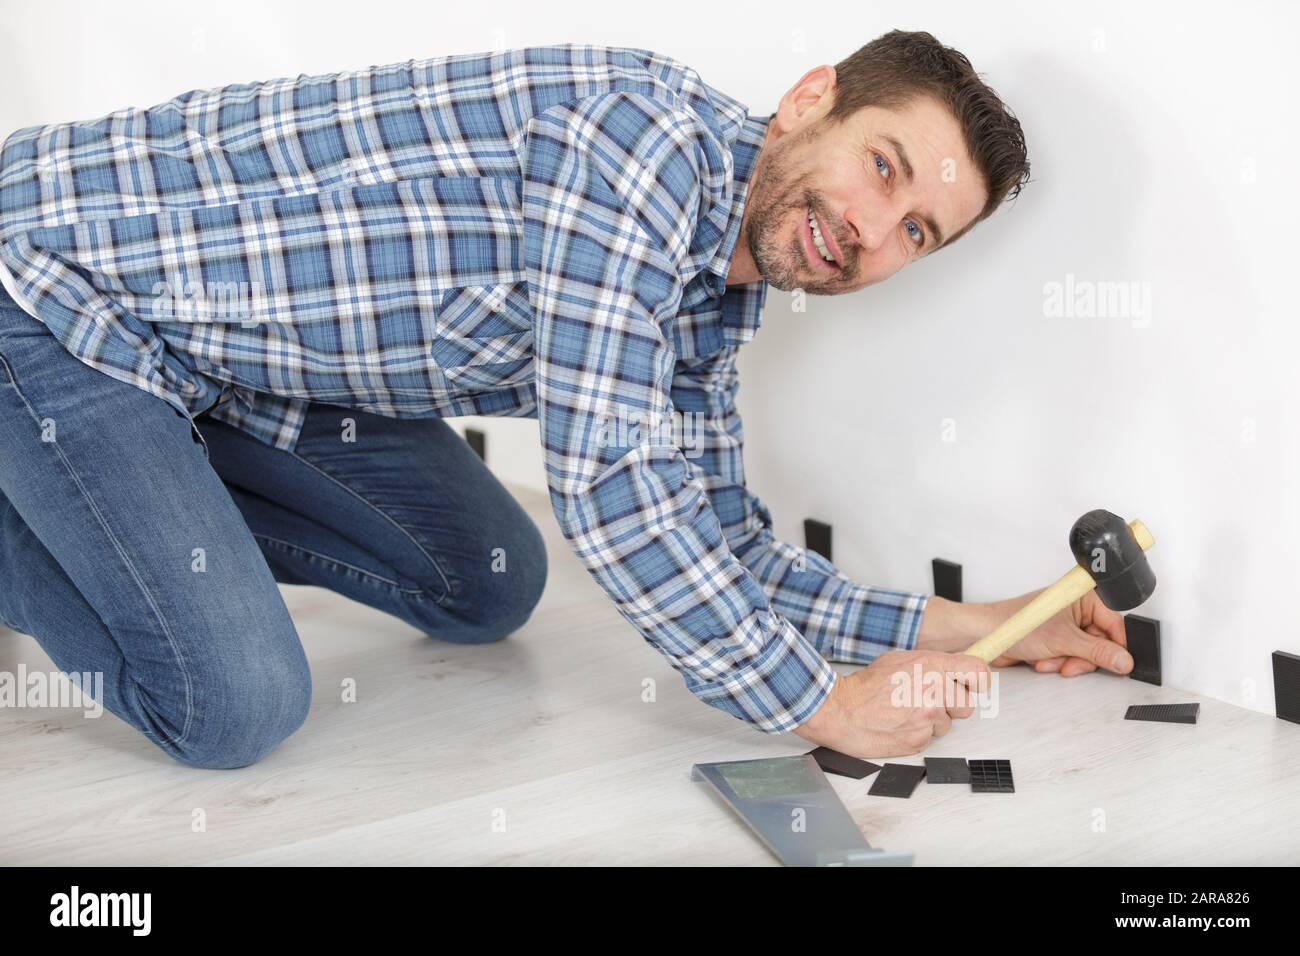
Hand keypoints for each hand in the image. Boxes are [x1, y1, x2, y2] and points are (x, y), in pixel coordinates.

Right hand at [793, 650, 991, 758]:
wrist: (841, 710)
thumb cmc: (865, 686)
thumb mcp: (900, 660)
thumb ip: (931, 665)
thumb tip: (953, 671)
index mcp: (931, 666)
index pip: (978, 673)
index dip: (978, 681)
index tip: (973, 685)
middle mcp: (933, 690)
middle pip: (966, 705)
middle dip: (951, 706)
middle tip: (928, 701)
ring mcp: (928, 717)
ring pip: (947, 724)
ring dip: (931, 721)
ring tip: (905, 712)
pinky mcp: (919, 740)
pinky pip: (930, 738)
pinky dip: (917, 734)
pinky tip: (899, 724)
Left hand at [990, 589, 1133, 676]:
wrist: (986, 634)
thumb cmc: (1015, 623)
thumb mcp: (1064, 640)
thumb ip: (1097, 652)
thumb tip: (1124, 660)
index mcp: (1082, 597)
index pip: (1115, 624)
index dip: (1116, 646)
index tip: (1118, 664)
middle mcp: (1076, 609)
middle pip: (1101, 642)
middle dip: (1083, 657)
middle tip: (1070, 663)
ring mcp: (1066, 624)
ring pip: (1085, 653)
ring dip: (1067, 661)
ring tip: (1049, 658)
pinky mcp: (1056, 639)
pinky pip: (1070, 657)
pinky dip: (1058, 662)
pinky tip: (1042, 660)